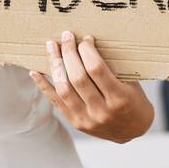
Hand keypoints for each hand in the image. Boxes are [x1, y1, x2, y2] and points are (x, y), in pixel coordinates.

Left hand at [30, 30, 154, 143]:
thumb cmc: (134, 100)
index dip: (87, 50)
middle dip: (69, 53)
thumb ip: (113, 68)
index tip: (85, 38)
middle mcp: (101, 111)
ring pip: (64, 89)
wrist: (133, 131)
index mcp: (119, 99)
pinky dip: (44, 85)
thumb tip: (89, 43)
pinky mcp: (75, 122)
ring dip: (55, 65)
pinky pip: (55, 102)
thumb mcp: (131, 83)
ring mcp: (86, 119)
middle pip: (78, 77)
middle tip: (66, 36)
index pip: (96, 69)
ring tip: (51, 46)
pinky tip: (35, 71)